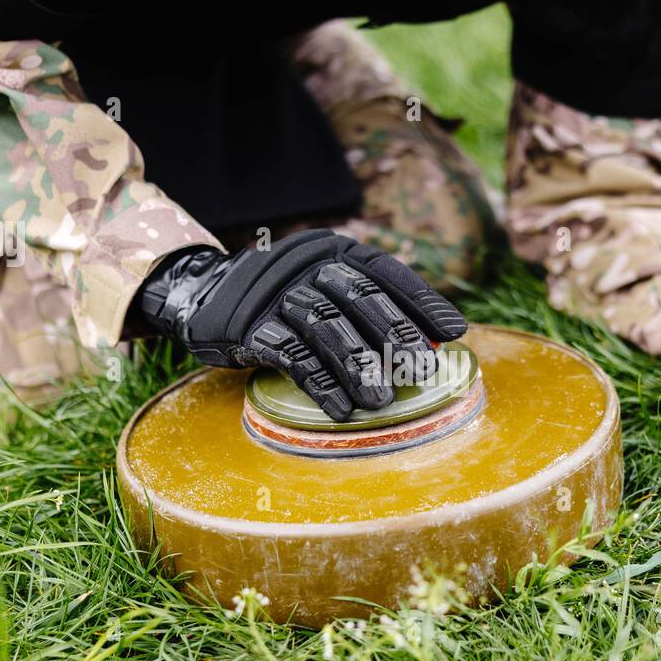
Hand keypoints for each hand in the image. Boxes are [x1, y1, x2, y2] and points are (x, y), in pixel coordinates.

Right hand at [132, 230, 467, 420]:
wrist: (206, 296)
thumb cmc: (285, 303)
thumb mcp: (327, 293)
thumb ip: (372, 312)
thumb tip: (438, 340)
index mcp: (333, 252)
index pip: (386, 273)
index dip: (422, 302)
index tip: (454, 331)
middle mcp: (306, 264)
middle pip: (359, 297)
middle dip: (395, 335)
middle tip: (422, 370)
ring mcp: (276, 294)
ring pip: (326, 326)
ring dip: (358, 365)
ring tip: (382, 401)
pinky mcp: (250, 327)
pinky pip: (291, 355)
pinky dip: (320, 383)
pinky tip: (341, 408)